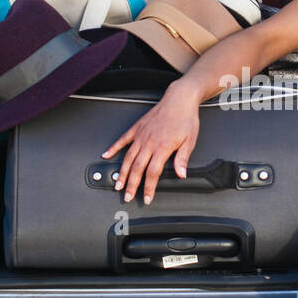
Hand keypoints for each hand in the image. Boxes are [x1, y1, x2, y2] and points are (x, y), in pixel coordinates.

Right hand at [101, 86, 199, 205]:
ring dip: (121, 173)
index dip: (148, 188)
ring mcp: (141, 135)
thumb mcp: (190, 141)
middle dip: (131, 185)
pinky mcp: (136, 128)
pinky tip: (107, 155)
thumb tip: (181, 174)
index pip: (152, 173)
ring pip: (127, 158)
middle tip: (127, 196)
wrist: (179, 99)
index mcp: (162, 147)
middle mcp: (149, 142)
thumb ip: (182, 159)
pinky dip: (113, 148)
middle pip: (136, 169)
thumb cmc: (185, 118)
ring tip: (117, 184)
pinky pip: (122, 140)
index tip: (147, 198)